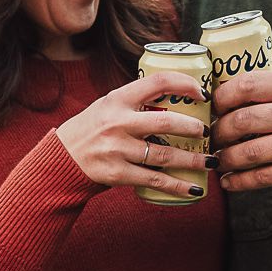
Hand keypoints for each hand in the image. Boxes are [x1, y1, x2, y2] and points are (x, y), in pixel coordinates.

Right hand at [57, 73, 208, 197]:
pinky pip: (155, 180)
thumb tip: (177, 93)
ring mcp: (117, 149)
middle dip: (193, 128)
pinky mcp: (118, 173)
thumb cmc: (91, 128)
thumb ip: (136, 100)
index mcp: (118, 99)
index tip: (203, 93)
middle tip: (209, 132)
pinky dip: (177, 186)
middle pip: (165, 122)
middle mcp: (118, 122)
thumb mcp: (108, 105)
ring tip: (210, 161)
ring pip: (165, 156)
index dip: (185, 84)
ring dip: (193, 160)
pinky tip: (193, 189)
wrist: (61, 159)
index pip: (158, 82)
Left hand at [214, 72, 271, 195]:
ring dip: (225, 159)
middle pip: (244, 120)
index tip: (212, 106)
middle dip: (219, 131)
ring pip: (249, 153)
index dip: (222, 96)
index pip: (249, 85)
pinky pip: (262, 178)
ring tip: (219, 159)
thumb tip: (223, 97)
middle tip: (212, 136)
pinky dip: (239, 181)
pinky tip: (229, 181)